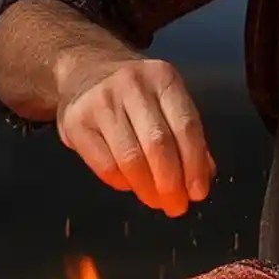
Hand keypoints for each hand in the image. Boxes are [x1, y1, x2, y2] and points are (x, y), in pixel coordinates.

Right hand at [54, 54, 214, 217]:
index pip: (186, 126)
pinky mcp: (75, 123)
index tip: (198, 192)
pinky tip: (132, 186)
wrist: (85, 71)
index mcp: (163, 77)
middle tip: (177, 206)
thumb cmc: (136, 93)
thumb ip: (187, 135)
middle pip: (158, 144)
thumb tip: (203, 176)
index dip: (195, 165)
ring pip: (131, 158)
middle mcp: (132, 85)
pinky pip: (105, 165)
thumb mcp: (166, 100)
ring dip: (148, 188)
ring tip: (157, 202)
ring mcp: (100, 102)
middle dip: (171, 182)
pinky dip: (123, 183)